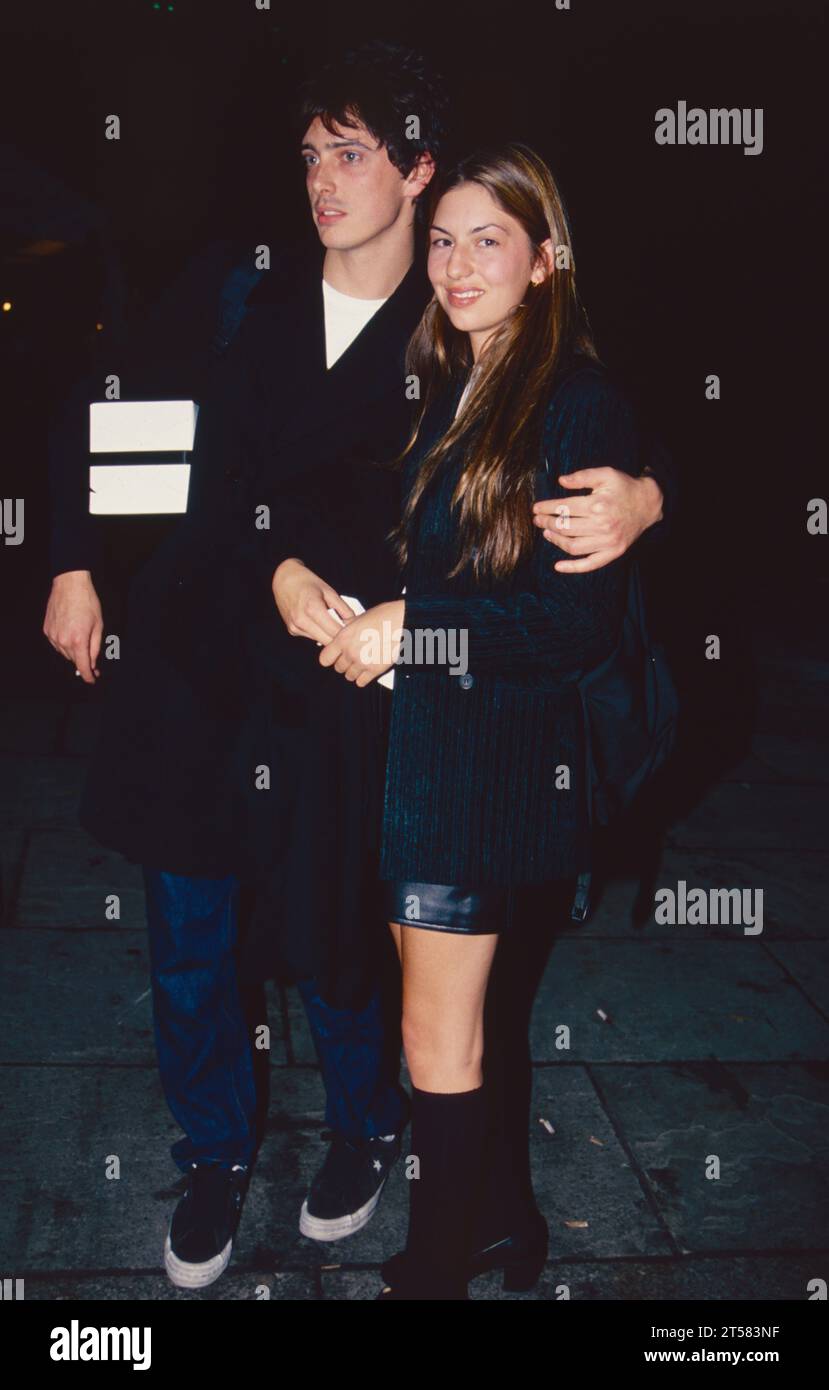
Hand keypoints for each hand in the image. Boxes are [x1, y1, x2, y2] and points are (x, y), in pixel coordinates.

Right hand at [43, 570, 103, 682]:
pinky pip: (56, 643)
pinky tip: (70, 630)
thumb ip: (95, 647)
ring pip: (64, 652)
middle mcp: (63, 641)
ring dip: (73, 650)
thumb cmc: (88, 602)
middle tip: (92, 656)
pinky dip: (64, 642)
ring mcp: (52, 636)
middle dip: (83, 660)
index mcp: (78, 641)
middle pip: (74, 660)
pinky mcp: (46, 630)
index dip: (88, 676)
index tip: (92, 680)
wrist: (69, 584)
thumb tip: (92, 662)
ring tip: (80, 634)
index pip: (82, 666)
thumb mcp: (98, 626)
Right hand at [272, 558, 354, 642]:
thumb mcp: (329, 591)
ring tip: (333, 623)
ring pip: (320, 641)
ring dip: (328, 636)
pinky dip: (319, 632)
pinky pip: (311, 637)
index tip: (354, 631)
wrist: (284, 579)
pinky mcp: (292, 630)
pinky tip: (319, 622)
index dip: (347, 634)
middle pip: (328, 641)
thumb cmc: (308, 582)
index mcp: (312, 609)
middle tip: (347, 630)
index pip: (335, 632)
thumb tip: (354, 623)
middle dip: (339, 638)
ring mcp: (295, 627)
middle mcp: (301, 621)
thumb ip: (343, 609)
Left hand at [318, 600, 404, 687]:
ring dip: (354, 671)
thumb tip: (342, 631)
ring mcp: (362, 662)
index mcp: (343, 638)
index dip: (330, 658)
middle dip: (344, 663)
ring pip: (349, 676)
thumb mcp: (360, 617)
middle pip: (338, 668)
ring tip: (362, 663)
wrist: (404, 622)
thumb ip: (348, 628)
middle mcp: (350, 652)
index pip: (325, 658)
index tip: (334, 657)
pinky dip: (364, 678)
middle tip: (353, 657)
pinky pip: (361, 682)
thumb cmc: (385, 616)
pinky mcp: (374, 670)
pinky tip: (368, 670)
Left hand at [533, 467, 663, 572]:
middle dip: (547, 523)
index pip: (564, 508)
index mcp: (597, 505)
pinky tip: (558, 566)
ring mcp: (607, 541)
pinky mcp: (613, 552)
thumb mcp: (605, 474)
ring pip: (573, 546)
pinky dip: (572, 568)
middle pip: (565, 527)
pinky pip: (590, 564)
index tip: (536, 508)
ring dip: (555, 540)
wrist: (649, 503)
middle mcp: (601, 525)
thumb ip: (582, 476)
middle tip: (537, 520)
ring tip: (546, 533)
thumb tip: (560, 481)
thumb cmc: (624, 487)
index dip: (546, 508)